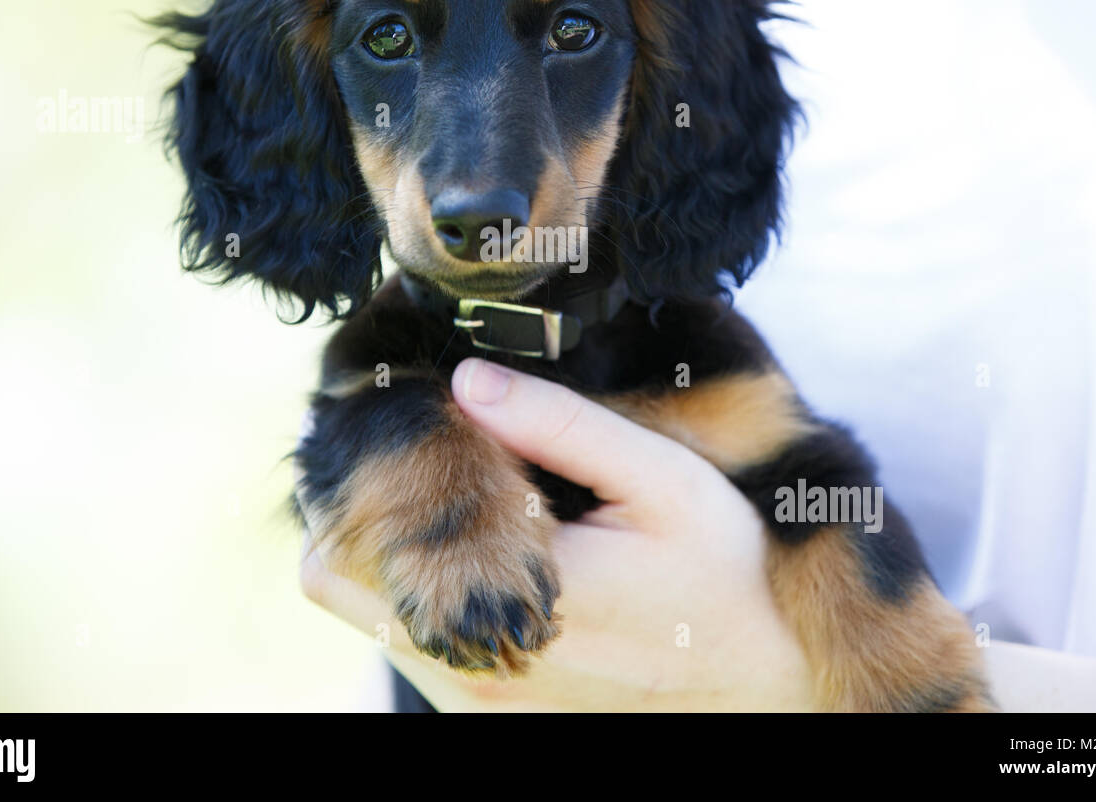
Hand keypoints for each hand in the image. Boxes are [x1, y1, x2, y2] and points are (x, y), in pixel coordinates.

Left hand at [300, 357, 815, 711]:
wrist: (762, 690)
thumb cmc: (723, 576)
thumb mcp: (662, 483)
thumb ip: (562, 428)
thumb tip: (465, 381)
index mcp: (515, 591)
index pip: (362, 535)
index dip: (368, 467)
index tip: (401, 420)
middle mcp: (475, 660)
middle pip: (333, 577)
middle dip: (359, 505)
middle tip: (413, 455)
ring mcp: (474, 698)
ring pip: (361, 614)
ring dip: (385, 549)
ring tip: (452, 499)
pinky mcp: (484, 714)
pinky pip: (403, 647)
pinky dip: (414, 592)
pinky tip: (479, 554)